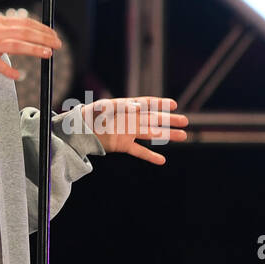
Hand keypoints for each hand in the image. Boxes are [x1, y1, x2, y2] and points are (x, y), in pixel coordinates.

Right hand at [0, 17, 59, 79]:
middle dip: (43, 37)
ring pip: (15, 45)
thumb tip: (34, 31)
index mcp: (0, 22)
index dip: (42, 28)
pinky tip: (19, 75)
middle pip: (23, 32)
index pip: (25, 22)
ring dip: (33, 49)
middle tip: (57, 44)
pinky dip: (9, 70)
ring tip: (47, 53)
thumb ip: (11, 28)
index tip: (53, 34)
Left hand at [73, 97, 189, 163]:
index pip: (148, 103)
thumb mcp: (105, 106)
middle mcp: (131, 119)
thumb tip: (138, 106)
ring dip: (167, 135)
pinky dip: (150, 156)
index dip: (161, 103)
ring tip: (183, 136)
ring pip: (152, 134)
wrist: (79, 131)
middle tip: (185, 121)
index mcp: (128, 107)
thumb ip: (122, 105)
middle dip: (170, 120)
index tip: (173, 104)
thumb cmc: (91, 115)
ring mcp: (129, 133)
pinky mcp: (124, 145)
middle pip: (155, 119)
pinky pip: (140, 151)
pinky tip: (162, 160)